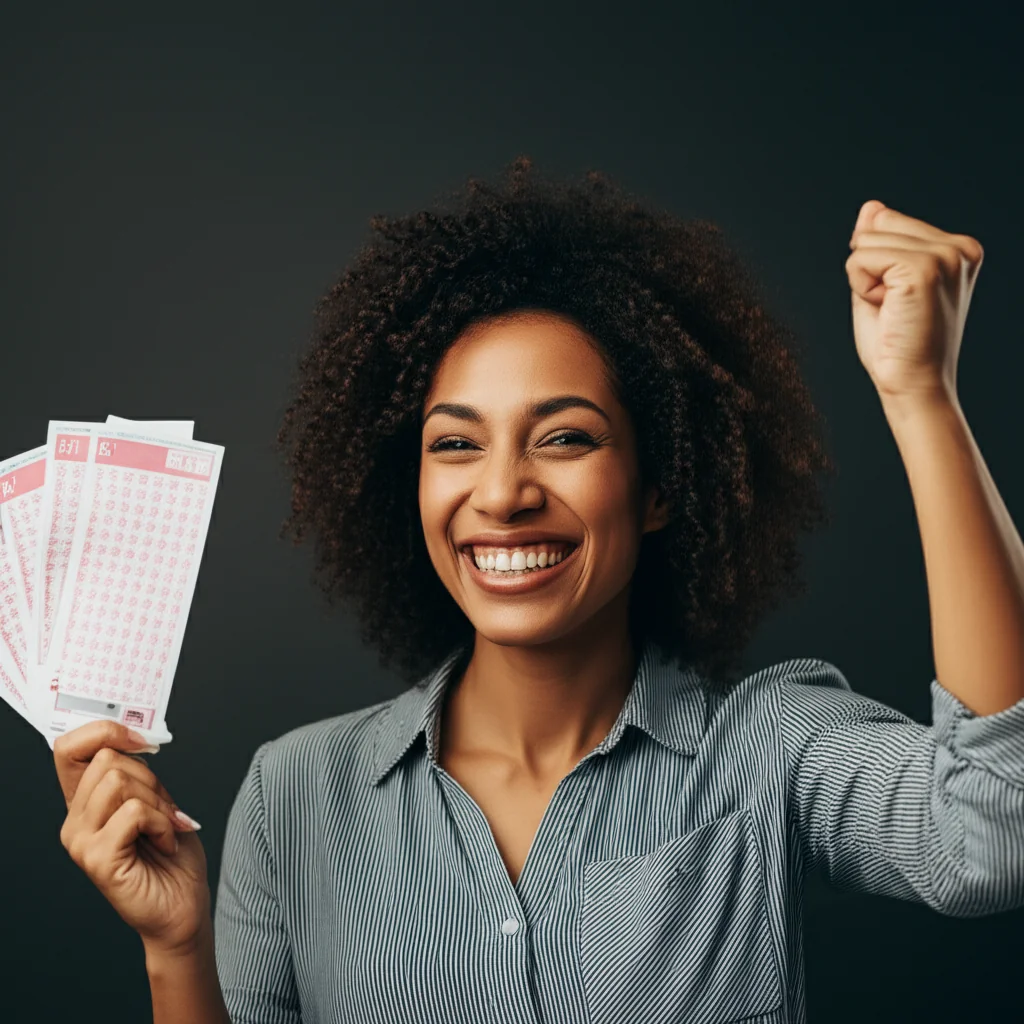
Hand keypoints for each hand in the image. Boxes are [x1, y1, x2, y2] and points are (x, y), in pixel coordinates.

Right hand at [54, 720, 209, 957]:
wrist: (183, 906)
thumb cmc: (172, 855)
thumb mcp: (156, 801)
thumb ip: (137, 774)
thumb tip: (136, 737)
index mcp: (85, 803)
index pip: (69, 748)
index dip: (105, 731)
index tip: (140, 741)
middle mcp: (75, 821)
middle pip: (107, 759)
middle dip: (150, 778)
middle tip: (163, 811)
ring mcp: (81, 841)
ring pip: (120, 781)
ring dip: (158, 802)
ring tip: (164, 828)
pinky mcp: (96, 859)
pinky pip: (134, 811)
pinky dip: (162, 822)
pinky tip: (164, 843)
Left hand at [845, 200, 983, 401]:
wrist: (912, 384)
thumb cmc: (896, 345)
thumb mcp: (881, 284)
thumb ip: (878, 245)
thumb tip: (871, 206)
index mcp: (956, 248)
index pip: (888, 221)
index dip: (874, 264)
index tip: (898, 300)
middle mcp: (958, 247)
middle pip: (877, 225)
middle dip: (869, 269)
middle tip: (893, 308)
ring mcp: (945, 256)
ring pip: (866, 241)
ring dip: (865, 281)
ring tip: (893, 311)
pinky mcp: (924, 269)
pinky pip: (861, 258)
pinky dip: (862, 287)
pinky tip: (889, 310)